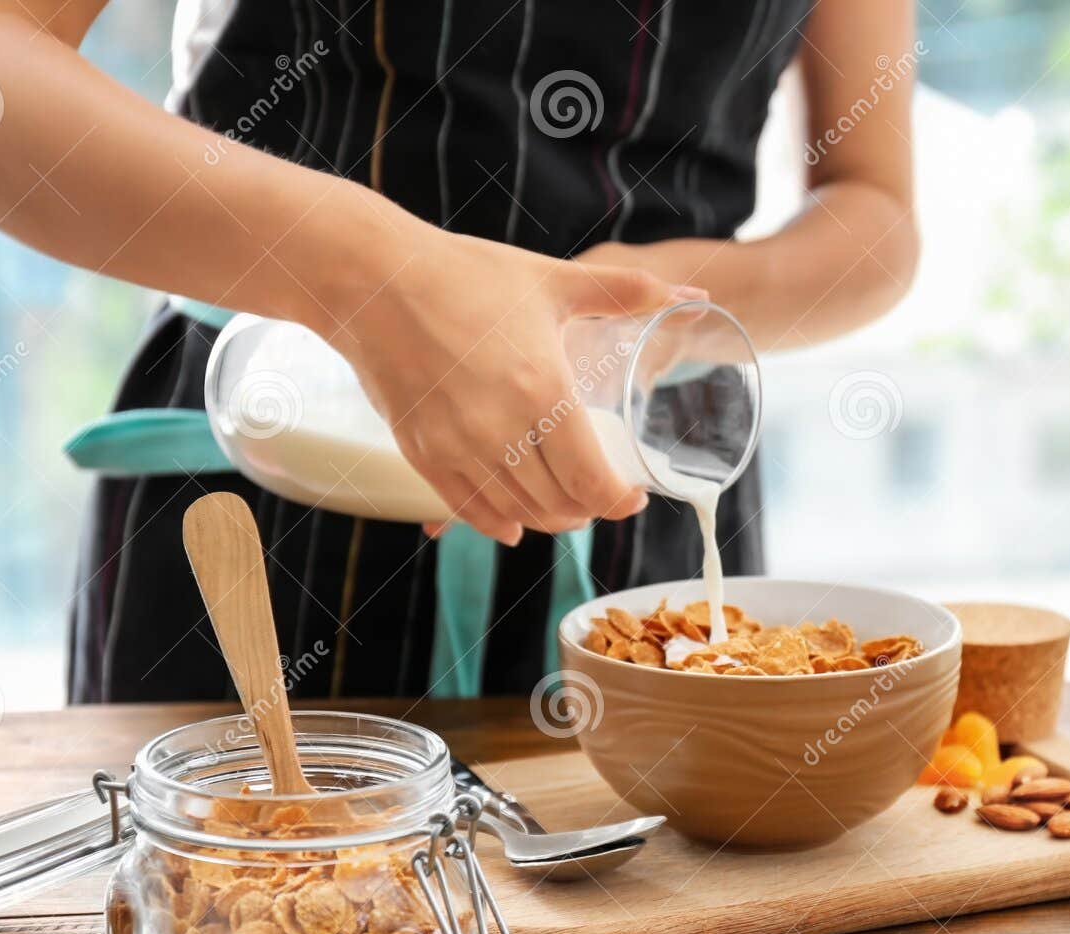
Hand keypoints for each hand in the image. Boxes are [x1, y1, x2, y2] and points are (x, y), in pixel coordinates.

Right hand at [328, 228, 703, 545]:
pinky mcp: (422, 453)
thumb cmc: (467, 272)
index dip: (619, 502)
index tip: (634, 496)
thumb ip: (625, 291)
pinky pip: (468, 509)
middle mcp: (500, 429)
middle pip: (558, 505)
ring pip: (516, 513)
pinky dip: (496, 523)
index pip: (592, 481)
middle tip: (602, 496)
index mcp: (541, 391)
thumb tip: (694, 293)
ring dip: (547, 518)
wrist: (374, 279)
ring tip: (565, 504)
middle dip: (588, 510)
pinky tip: (513, 525)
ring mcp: (457, 447)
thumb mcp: (552, 280)